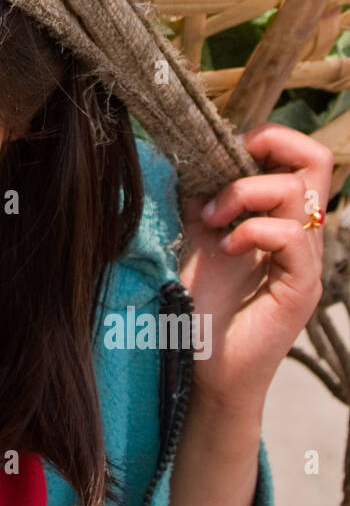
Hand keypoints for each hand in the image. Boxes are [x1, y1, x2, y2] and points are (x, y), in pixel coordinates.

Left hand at [177, 123, 330, 413]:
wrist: (206, 367)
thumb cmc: (204, 306)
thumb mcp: (198, 237)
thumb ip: (201, 197)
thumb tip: (188, 154)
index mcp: (283, 217)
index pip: (299, 155)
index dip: (264, 138)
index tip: (219, 155)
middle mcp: (302, 234)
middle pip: (318, 160)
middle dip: (269, 145)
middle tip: (227, 168)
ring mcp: (306, 261)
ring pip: (299, 192)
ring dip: (244, 193)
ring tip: (212, 220)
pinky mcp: (301, 287)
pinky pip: (291, 237)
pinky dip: (252, 231)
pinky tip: (226, 247)